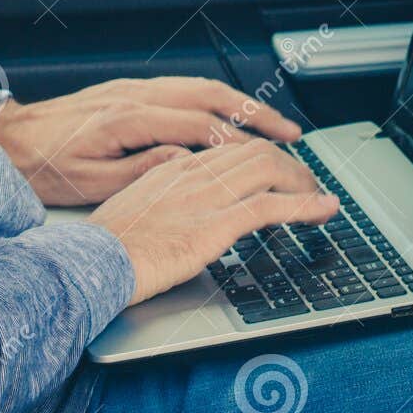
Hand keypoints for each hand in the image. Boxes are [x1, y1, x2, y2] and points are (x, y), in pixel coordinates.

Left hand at [0, 75, 301, 205]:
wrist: (9, 138)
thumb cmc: (43, 165)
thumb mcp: (88, 182)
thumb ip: (138, 171)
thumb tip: (183, 162)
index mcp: (128, 117)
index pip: (198, 125)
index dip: (238, 142)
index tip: (271, 158)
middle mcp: (136, 95)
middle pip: (210, 96)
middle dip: (256, 114)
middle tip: (291, 134)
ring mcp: (133, 89)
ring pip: (201, 88)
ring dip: (241, 103)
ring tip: (272, 123)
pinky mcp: (128, 93)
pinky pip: (185, 89)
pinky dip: (216, 100)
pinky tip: (230, 115)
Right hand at [91, 139, 339, 303]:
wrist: (88, 263)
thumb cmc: (102, 248)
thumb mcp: (133, 212)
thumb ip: (163, 204)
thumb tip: (183, 213)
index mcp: (171, 168)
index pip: (228, 149)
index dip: (261, 157)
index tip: (278, 170)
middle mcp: (191, 173)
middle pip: (255, 152)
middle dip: (291, 166)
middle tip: (309, 184)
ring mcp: (204, 197)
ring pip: (269, 169)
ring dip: (304, 181)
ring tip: (322, 197)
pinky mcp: (214, 224)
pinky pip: (271, 206)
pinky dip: (305, 205)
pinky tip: (324, 210)